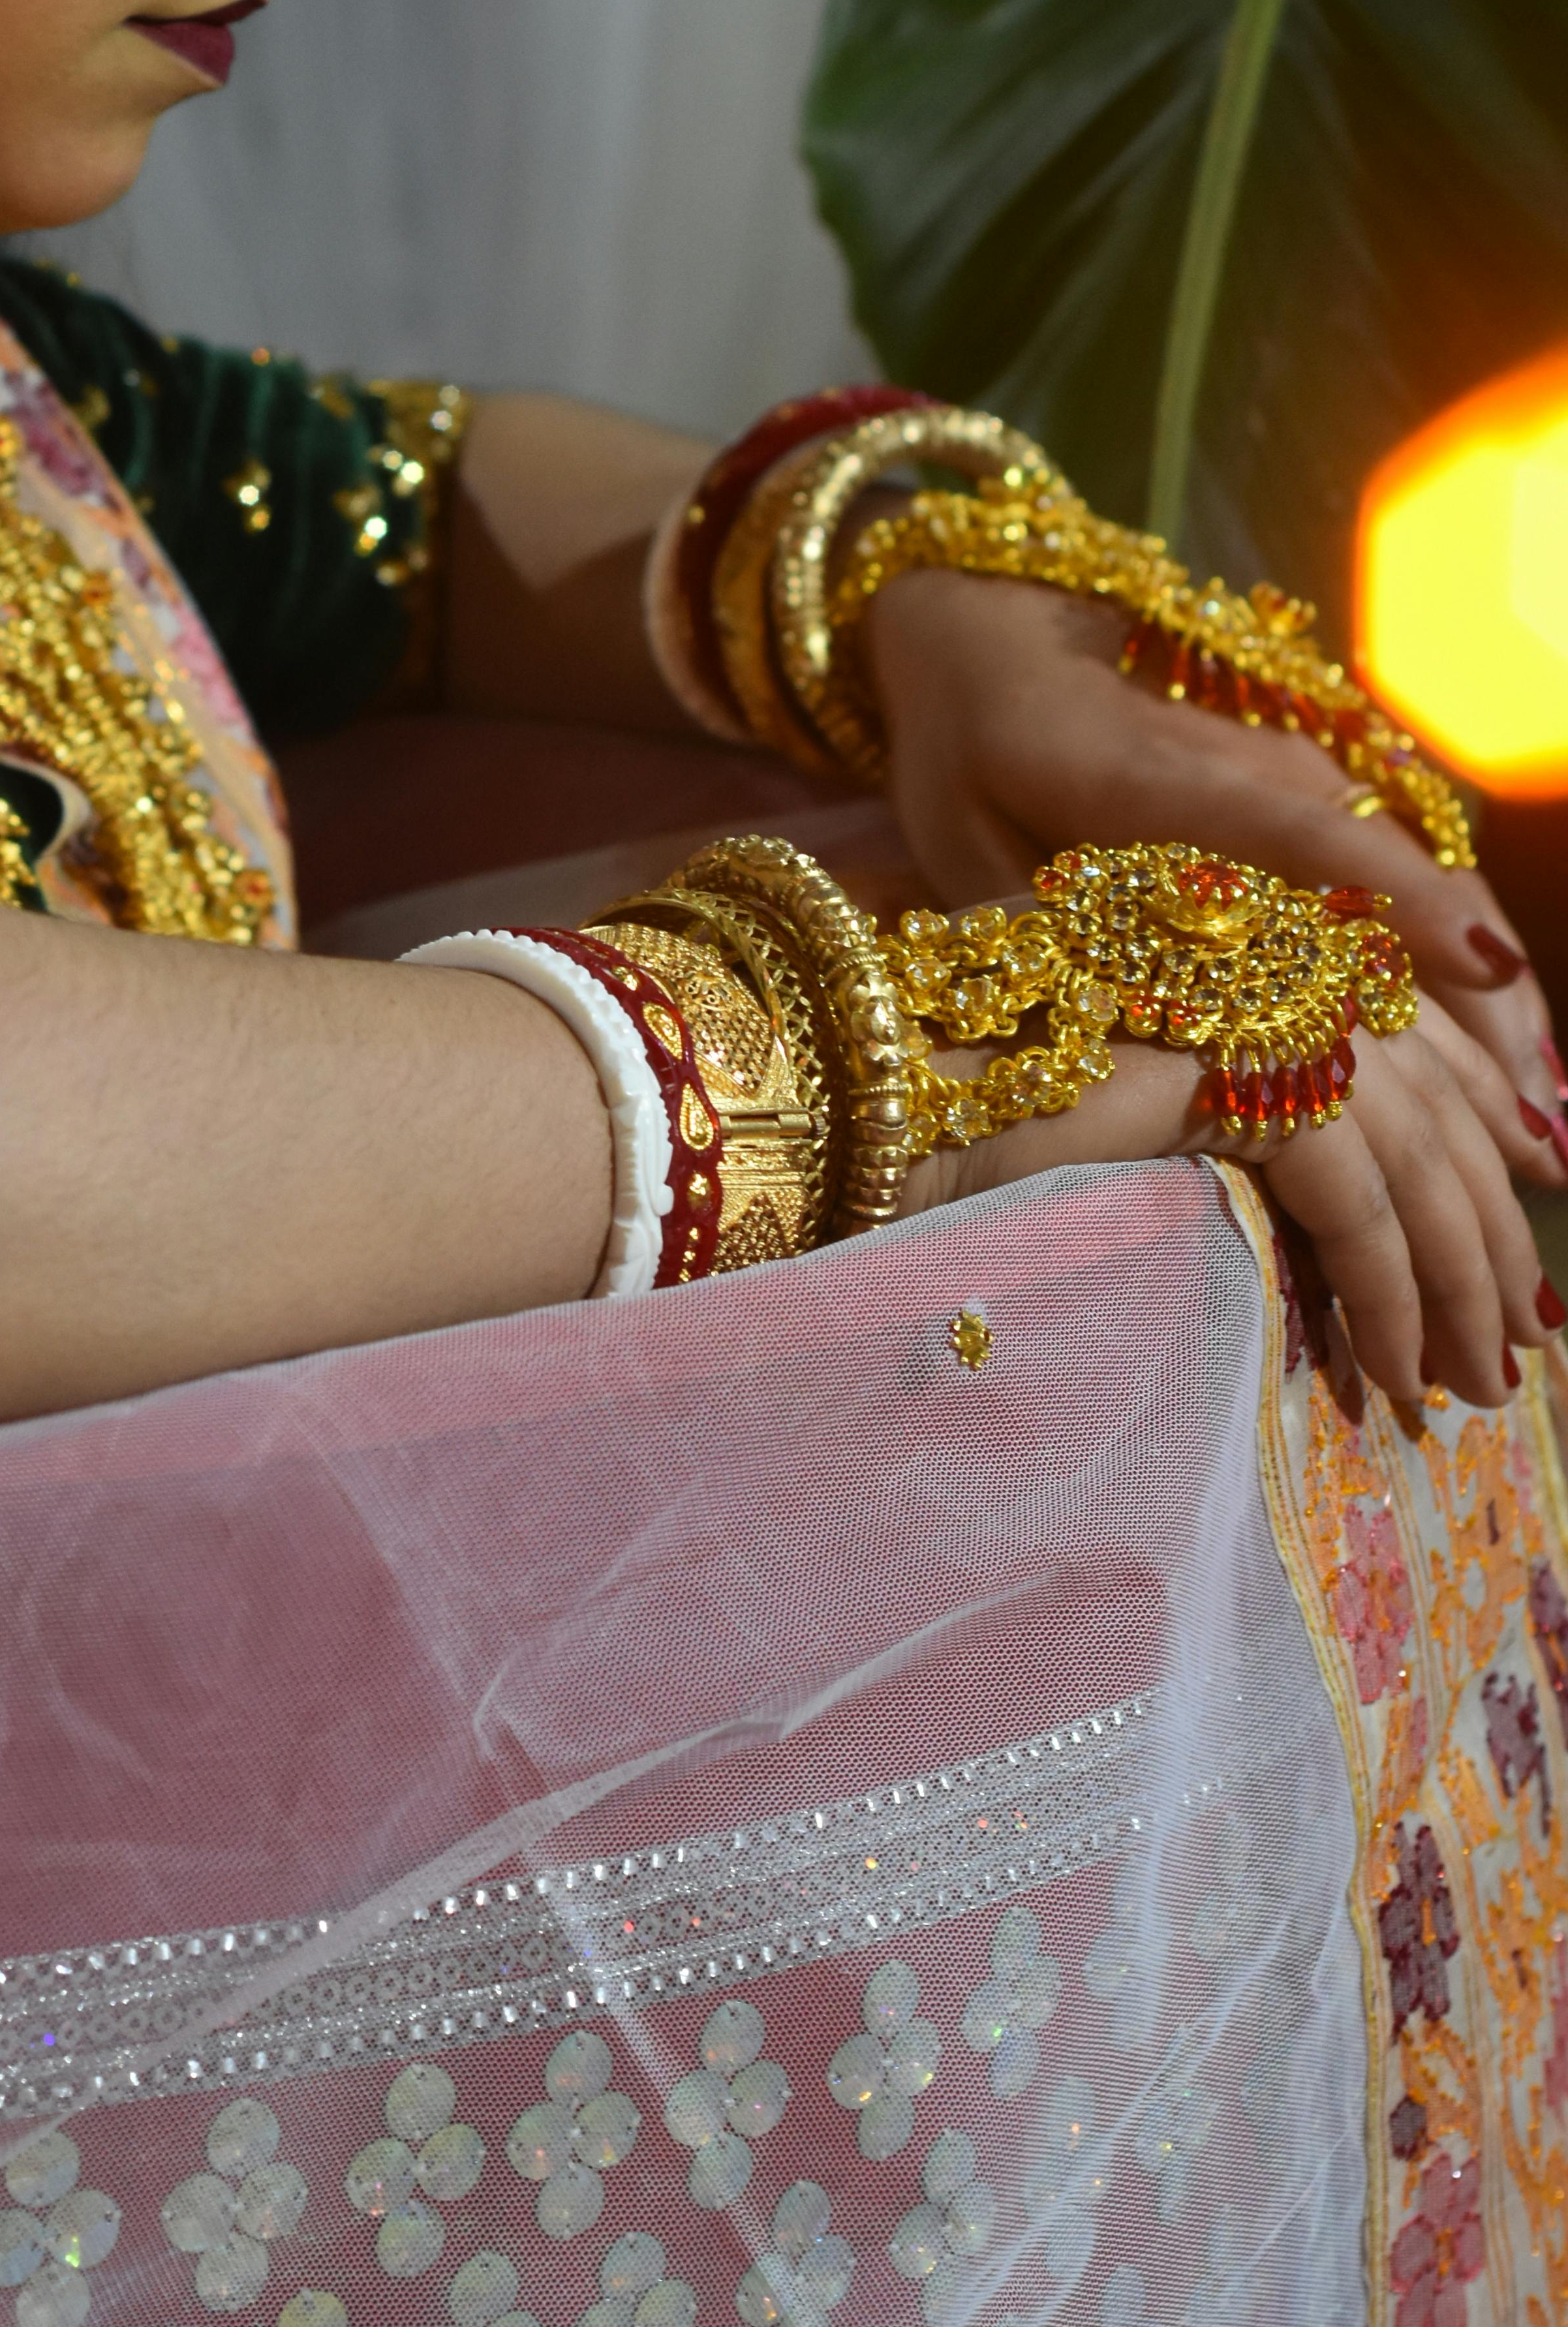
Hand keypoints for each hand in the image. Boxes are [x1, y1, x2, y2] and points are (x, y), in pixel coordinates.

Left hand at [863, 563, 1564, 1137]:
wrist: (997, 624)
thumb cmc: (969, 746)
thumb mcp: (960, 836)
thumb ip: (1023, 931)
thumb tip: (1093, 1047)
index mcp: (1155, 776)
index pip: (1294, 831)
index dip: (1391, 898)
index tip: (1482, 964)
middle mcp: (1257, 763)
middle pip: (1399, 880)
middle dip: (1477, 1006)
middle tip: (1536, 1138)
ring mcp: (1302, 766)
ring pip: (1426, 886)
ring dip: (1488, 1006)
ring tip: (1540, 1130)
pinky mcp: (1319, 784)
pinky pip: (1411, 879)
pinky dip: (1460, 966)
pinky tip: (1507, 1059)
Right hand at [905, 990, 1559, 1408]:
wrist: (828, 1109)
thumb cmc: (927, 1133)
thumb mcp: (1100, 1129)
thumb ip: (1213, 1133)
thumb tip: (1343, 1229)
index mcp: (1215, 948)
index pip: (1396, 1031)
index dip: (1471, 1127)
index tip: (1517, 1226)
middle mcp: (1235, 946)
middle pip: (1422, 1085)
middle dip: (1483, 1225)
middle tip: (1517, 1341)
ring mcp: (1223, 986)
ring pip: (1409, 1134)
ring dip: (1458, 1274)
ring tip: (1474, 1380)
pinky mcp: (1209, 1050)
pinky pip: (1349, 1177)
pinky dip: (1390, 1280)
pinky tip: (1397, 1366)